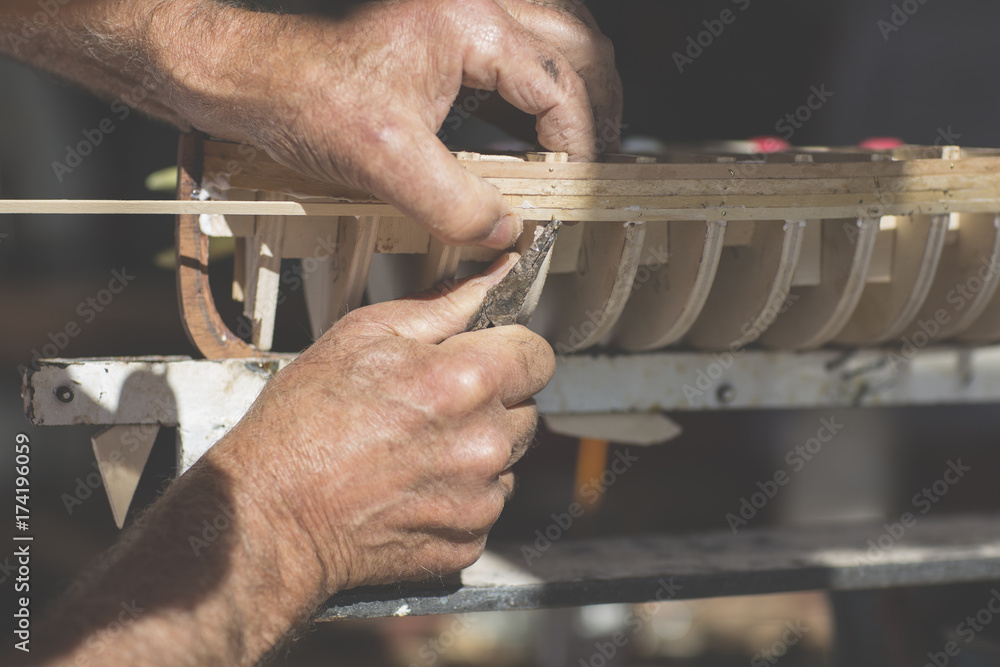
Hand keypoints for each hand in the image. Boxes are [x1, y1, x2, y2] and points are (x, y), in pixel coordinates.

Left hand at [146, 0, 620, 246]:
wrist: (247, 75)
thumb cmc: (300, 92)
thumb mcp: (385, 161)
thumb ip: (455, 201)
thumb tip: (507, 230)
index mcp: (469, 23)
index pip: (557, 85)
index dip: (578, 144)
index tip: (579, 189)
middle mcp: (471, 8)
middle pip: (574, 47)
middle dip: (595, 107)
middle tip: (597, 163)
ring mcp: (459, 16)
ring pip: (552, 39)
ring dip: (573, 90)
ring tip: (577, 144)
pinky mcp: (442, 34)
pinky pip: (516, 50)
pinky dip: (537, 87)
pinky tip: (530, 127)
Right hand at [209, 254, 554, 591]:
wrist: (272, 514)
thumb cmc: (303, 425)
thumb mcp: (362, 336)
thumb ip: (441, 307)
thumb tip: (490, 279)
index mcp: (466, 381)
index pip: (538, 355)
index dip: (511, 350)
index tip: (485, 356)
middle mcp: (483, 442)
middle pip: (525, 407)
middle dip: (491, 400)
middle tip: (431, 404)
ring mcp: (479, 497)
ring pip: (508, 456)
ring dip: (477, 447)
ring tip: (416, 446)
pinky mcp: (469, 538)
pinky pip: (487, 502)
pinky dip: (462, 493)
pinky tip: (414, 483)